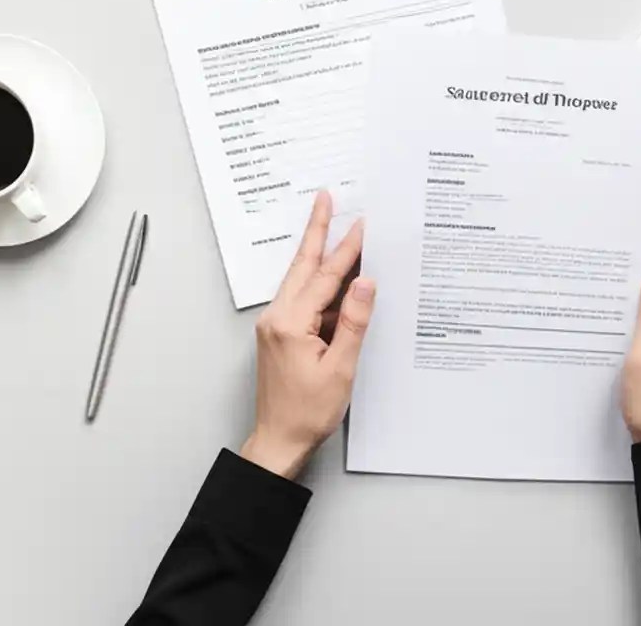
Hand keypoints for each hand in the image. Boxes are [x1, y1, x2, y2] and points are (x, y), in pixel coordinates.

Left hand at [241, 192, 375, 478]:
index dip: (346, 250)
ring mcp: (275, 326)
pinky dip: (319, 286)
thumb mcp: (340, 368)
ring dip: (317, 255)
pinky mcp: (279, 336)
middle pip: (303, 267)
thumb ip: (353, 322)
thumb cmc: (308, 413)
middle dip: (317, 232)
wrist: (279, 441)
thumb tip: (365, 283)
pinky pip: (301, 301)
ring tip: (331, 227)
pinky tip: (337, 281)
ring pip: (301, 281)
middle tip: (325, 199)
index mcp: (290, 324)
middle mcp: (277, 318)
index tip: (362, 224)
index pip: (326, 278)